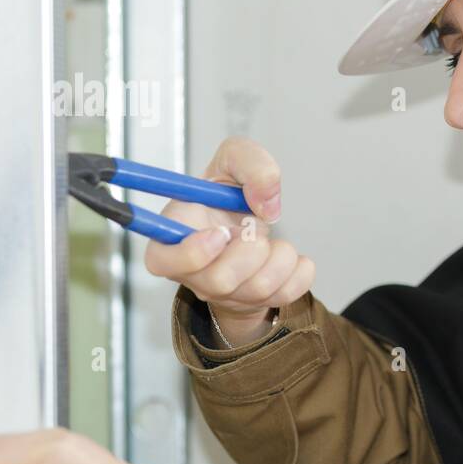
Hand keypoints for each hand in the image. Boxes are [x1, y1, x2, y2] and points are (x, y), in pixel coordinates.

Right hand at [144, 136, 315, 335]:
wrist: (244, 225)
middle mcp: (193, 273)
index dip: (193, 252)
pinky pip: (285, 295)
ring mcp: (224, 294)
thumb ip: (247, 162)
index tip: (221, 232)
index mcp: (172, 238)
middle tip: (253, 230)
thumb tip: (265, 201)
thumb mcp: (232, 160)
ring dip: (279, 255)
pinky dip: (300, 270)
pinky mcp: (254, 303)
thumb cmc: (226, 197)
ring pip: (258, 289)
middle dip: (250, 250)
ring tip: (270, 239)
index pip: (163, 262)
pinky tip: (291, 256)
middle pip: (220, 281)